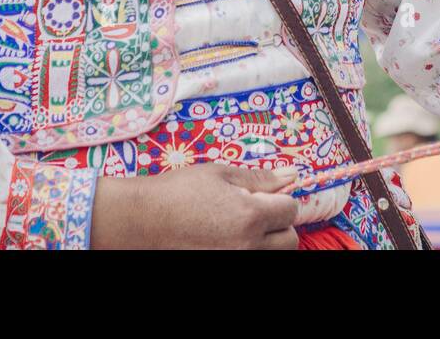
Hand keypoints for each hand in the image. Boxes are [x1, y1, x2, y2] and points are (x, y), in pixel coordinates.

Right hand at [90, 163, 300, 248]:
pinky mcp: (224, 266)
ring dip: (267, 239)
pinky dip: (249, 248)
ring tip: (242, 224)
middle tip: (258, 210)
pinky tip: (230, 235)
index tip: (266, 194)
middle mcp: (248, 245)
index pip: (291, 210)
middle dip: (280, 222)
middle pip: (289, 239)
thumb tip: (292, 174)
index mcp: (251, 216)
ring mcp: (235, 260)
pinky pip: (252, 258)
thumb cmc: (181, 191)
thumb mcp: (222, 174)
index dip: (282, 198)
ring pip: (273, 253)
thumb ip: (261, 178)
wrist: (146, 218)